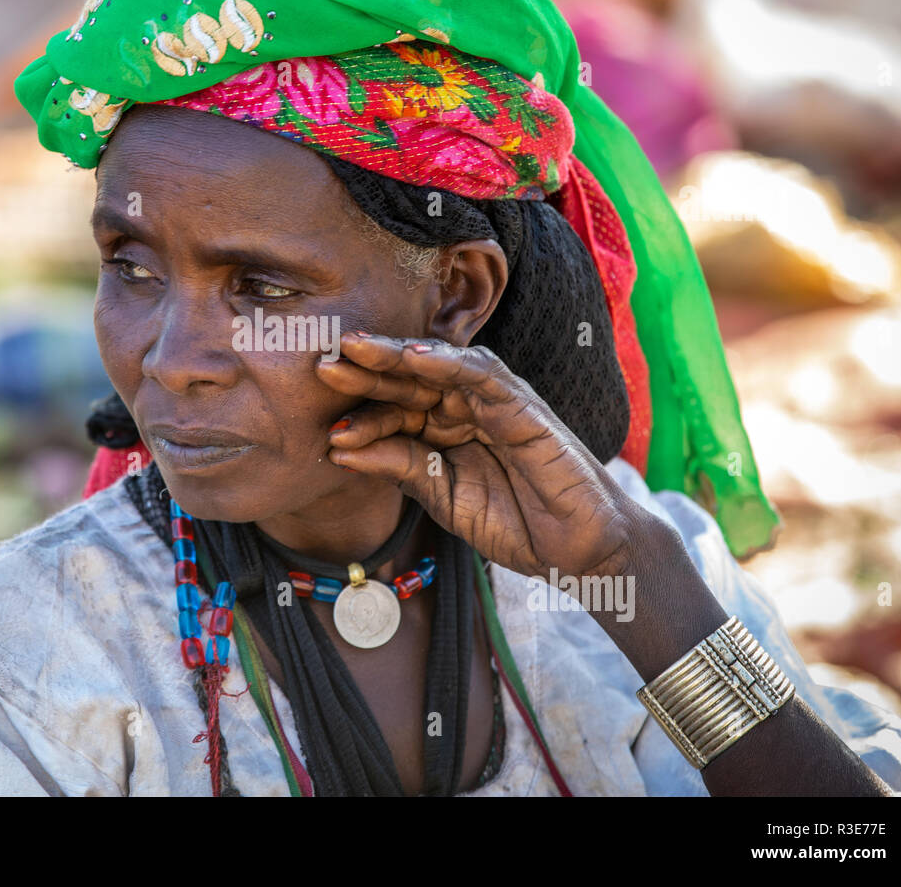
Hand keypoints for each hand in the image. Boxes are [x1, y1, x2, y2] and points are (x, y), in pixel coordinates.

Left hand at [317, 331, 671, 581]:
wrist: (578, 550)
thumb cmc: (515, 522)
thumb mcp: (443, 497)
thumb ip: (399, 467)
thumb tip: (338, 447)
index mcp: (442, 432)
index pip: (393, 413)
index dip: (359, 415)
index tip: (323, 427)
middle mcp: (462, 410)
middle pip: (407, 384)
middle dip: (365, 373)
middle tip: (322, 364)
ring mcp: (492, 403)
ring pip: (438, 370)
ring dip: (396, 358)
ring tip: (356, 350)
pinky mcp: (522, 404)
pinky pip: (482, 375)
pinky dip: (449, 364)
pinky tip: (415, 359)